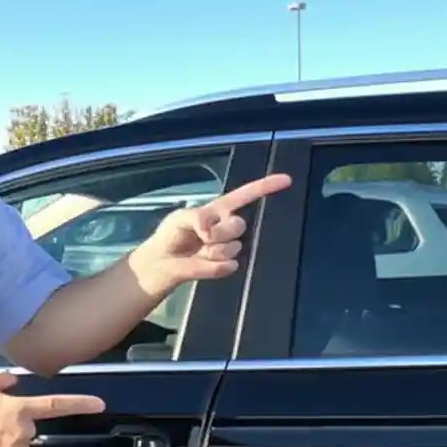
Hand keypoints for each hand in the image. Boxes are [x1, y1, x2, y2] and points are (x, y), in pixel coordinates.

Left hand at [133, 173, 291, 290]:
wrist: (159, 263)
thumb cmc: (169, 236)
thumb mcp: (178, 219)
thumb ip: (196, 218)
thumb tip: (211, 231)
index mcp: (216, 211)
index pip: (244, 196)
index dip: (264, 187)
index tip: (287, 179)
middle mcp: (226, 227)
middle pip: (238, 225)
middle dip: (220, 231)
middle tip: (200, 237)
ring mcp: (228, 248)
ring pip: (233, 247)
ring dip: (212, 250)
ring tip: (196, 251)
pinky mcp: (225, 266)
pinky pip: (227, 265)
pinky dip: (211, 265)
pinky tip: (200, 263)